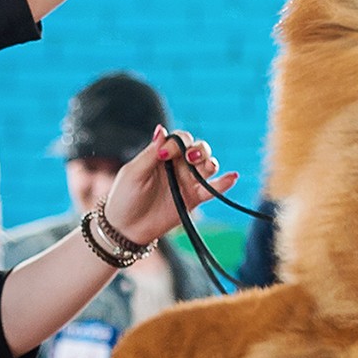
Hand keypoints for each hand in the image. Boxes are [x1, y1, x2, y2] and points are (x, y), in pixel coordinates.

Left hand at [101, 127, 239, 248]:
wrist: (126, 228)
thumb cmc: (125, 197)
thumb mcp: (134, 172)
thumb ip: (151, 153)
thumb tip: (162, 129)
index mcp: (162, 154)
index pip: (179, 139)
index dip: (177, 143)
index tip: (164, 156)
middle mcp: (177, 165)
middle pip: (198, 149)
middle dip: (199, 150)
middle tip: (191, 159)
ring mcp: (186, 182)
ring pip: (207, 166)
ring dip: (210, 162)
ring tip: (207, 167)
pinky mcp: (193, 199)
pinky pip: (212, 190)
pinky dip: (224, 183)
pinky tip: (232, 177)